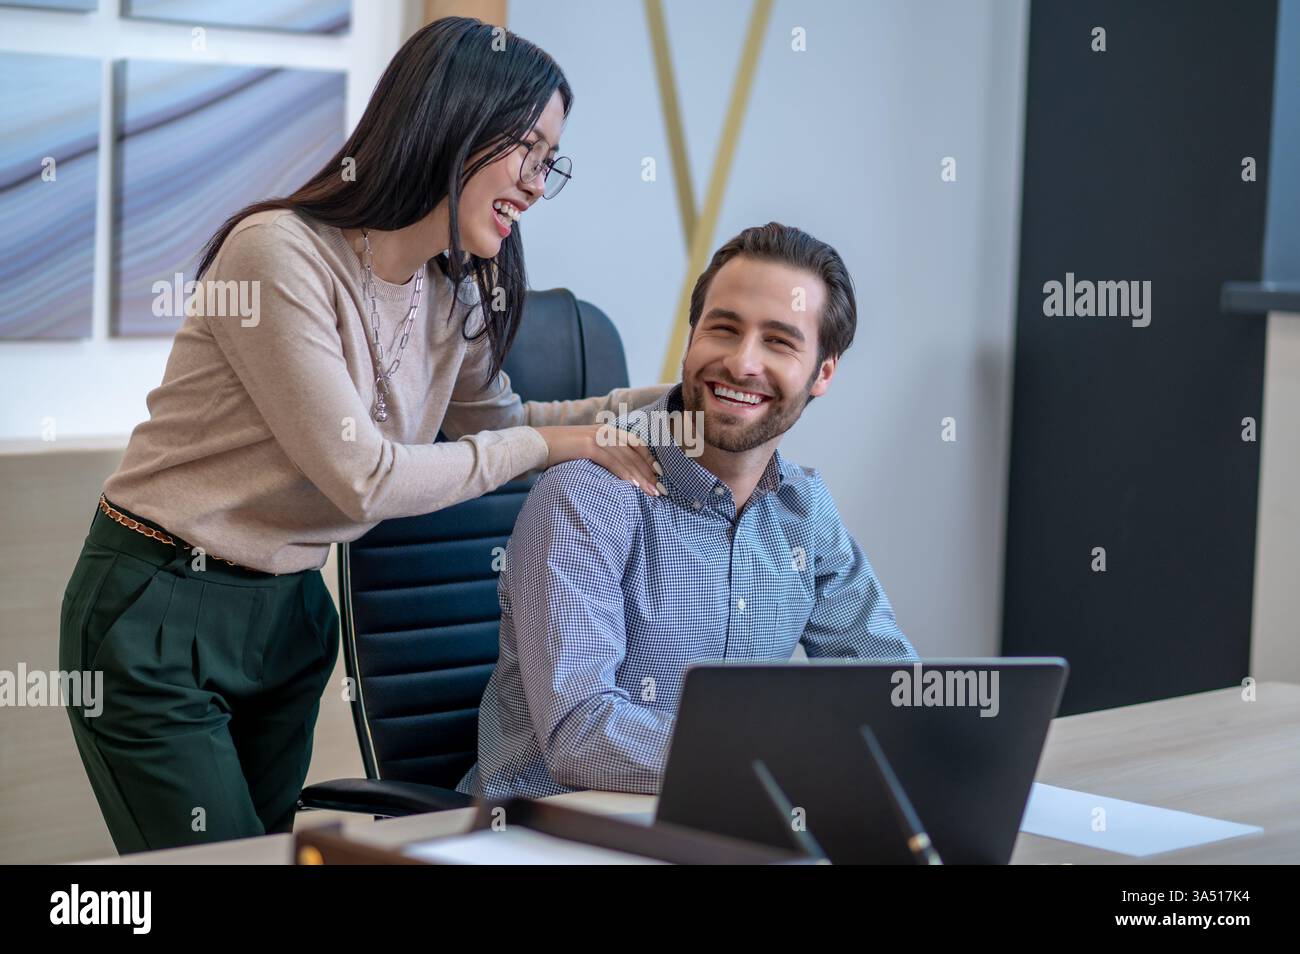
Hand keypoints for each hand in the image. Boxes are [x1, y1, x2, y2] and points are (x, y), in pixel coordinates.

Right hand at [534, 424, 661, 495]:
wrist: (536, 445)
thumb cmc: (559, 453)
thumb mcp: (584, 451)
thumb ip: (600, 456)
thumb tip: (615, 473)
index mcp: (606, 431)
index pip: (635, 443)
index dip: (649, 458)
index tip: (660, 474)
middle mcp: (605, 431)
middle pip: (635, 452)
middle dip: (650, 472)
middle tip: (662, 489)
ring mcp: (597, 437)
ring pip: (627, 458)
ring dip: (641, 477)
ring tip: (652, 493)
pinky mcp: (589, 446)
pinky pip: (612, 462)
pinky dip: (625, 475)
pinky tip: (634, 487)